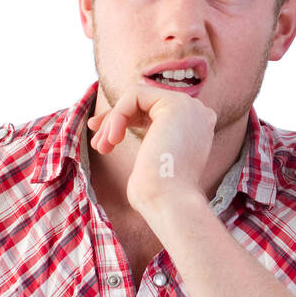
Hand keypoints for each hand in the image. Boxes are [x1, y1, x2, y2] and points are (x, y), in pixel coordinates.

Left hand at [87, 85, 216, 221]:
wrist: (169, 201)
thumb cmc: (158, 191)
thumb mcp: (150, 158)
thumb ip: (148, 138)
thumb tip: (118, 122)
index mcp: (197, 128)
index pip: (154, 112)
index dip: (126, 121)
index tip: (103, 139)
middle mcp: (198, 114)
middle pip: (144, 103)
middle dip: (115, 120)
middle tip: (97, 143)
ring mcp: (190, 106)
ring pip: (136, 98)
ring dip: (113, 121)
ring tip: (101, 147)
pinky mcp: (175, 103)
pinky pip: (134, 96)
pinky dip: (117, 116)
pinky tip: (112, 140)